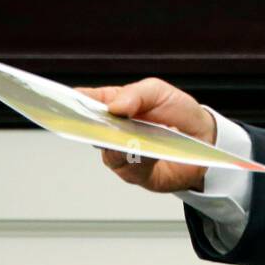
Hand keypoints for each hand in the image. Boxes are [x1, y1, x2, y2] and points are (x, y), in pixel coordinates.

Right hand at [75, 78, 217, 192]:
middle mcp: (113, 131)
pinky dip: (141, 157)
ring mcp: (122, 153)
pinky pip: (132, 167)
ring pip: (109, 151)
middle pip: (90, 131)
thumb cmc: (178, 111)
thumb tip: (114, 107)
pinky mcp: (137, 173)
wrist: (204, 139)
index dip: (70, 102)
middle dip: (90, 127)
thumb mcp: (159, 91)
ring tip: (132, 137)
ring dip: (120, 144)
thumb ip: (136, 94)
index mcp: (114, 104)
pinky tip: (152, 150)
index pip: (85, 102)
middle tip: (94, 122)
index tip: (60, 101)